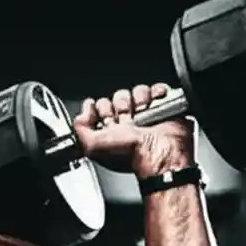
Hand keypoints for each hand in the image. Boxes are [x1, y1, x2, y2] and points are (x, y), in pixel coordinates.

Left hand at [73, 83, 196, 176]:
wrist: (160, 152)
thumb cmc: (130, 154)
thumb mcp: (92, 146)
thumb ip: (80, 129)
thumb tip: (83, 112)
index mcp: (111, 132)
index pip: (101, 108)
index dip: (103, 108)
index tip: (108, 115)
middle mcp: (129, 124)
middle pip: (119, 97)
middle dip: (121, 102)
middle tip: (126, 115)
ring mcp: (147, 116)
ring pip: (138, 91)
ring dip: (139, 96)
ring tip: (143, 109)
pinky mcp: (165, 110)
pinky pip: (158, 91)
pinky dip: (158, 91)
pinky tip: (155, 100)